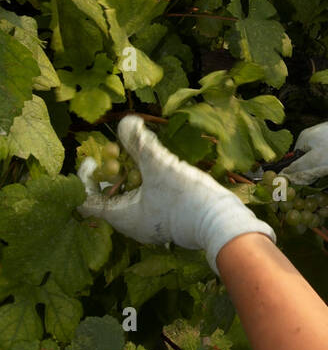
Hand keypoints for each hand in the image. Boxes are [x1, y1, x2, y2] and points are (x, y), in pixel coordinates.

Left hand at [77, 116, 275, 276]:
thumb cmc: (185, 197)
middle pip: (108, 198)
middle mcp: (131, 226)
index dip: (85, 177)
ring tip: (139, 158)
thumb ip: (138, 143)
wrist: (221, 223)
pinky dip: (143, 187)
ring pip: (128, 200)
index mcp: (121, 217)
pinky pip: (144, 204)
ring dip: (129, 178)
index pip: (87, 201)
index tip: (94, 158)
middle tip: (118, 152)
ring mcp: (149, 227)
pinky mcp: (165, 224)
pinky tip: (158, 172)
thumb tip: (125, 121)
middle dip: (111, 173)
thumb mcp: (159, 164)